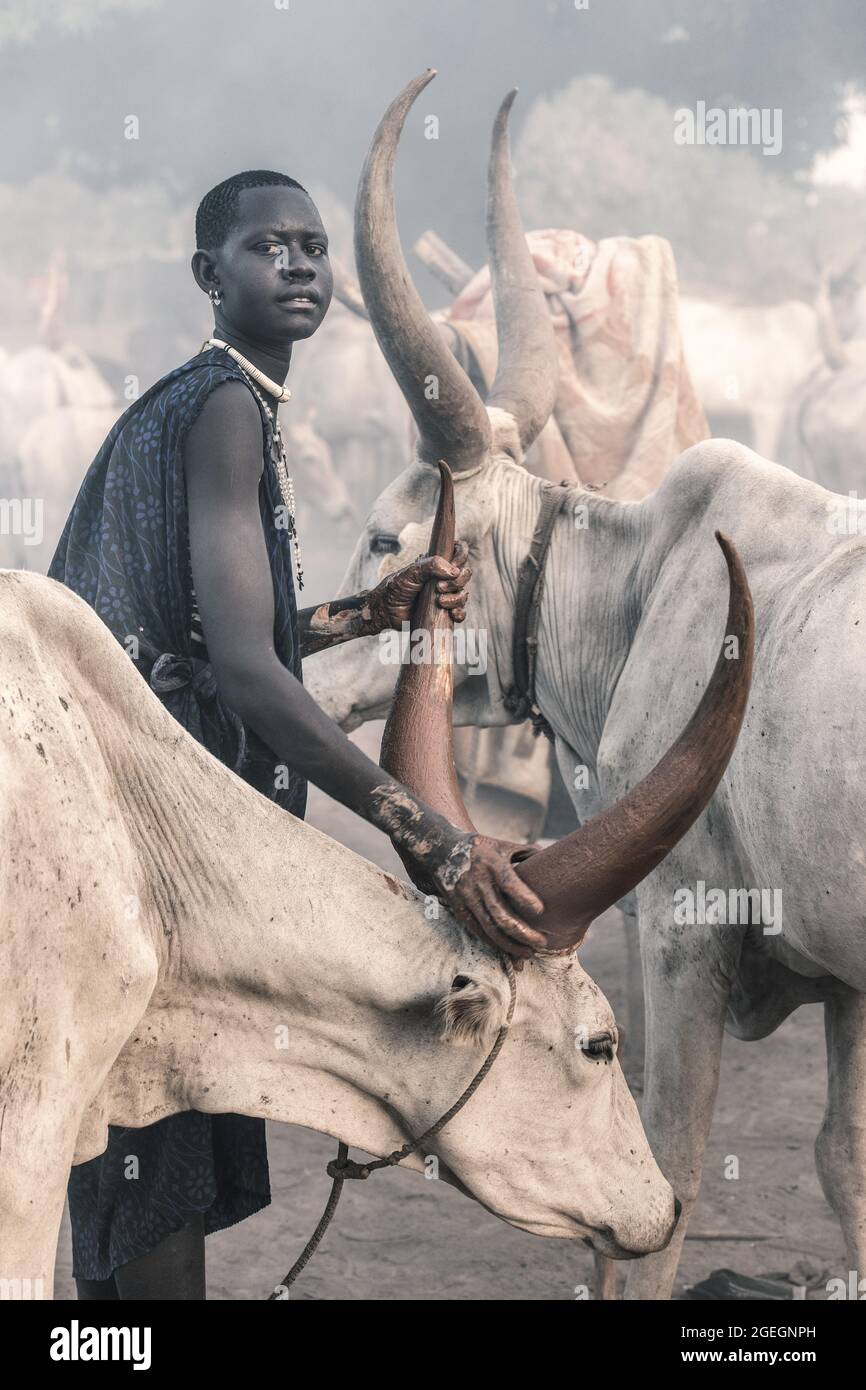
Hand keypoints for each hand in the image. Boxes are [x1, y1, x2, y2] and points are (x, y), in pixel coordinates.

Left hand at [367, 541, 470, 630]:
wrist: (386, 611)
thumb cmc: (395, 588)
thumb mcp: (411, 572)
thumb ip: (431, 565)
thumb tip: (453, 571)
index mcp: (437, 564)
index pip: (458, 552)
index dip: (461, 557)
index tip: (453, 567)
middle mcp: (443, 578)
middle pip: (465, 575)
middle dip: (457, 582)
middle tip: (439, 588)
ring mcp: (444, 595)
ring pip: (463, 595)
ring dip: (456, 599)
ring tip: (440, 602)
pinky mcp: (443, 612)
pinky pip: (460, 613)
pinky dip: (459, 614)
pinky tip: (451, 614)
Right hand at [404, 830, 547, 959]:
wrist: (439, 850)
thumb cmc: (478, 848)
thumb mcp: (501, 845)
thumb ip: (525, 853)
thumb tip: (550, 859)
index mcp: (492, 865)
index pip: (510, 884)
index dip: (525, 899)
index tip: (541, 910)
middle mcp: (479, 883)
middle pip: (501, 914)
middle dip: (523, 932)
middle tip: (542, 942)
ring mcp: (467, 898)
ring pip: (490, 928)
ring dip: (510, 944)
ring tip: (528, 953)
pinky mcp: (459, 908)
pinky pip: (477, 930)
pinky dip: (493, 943)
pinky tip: (508, 950)